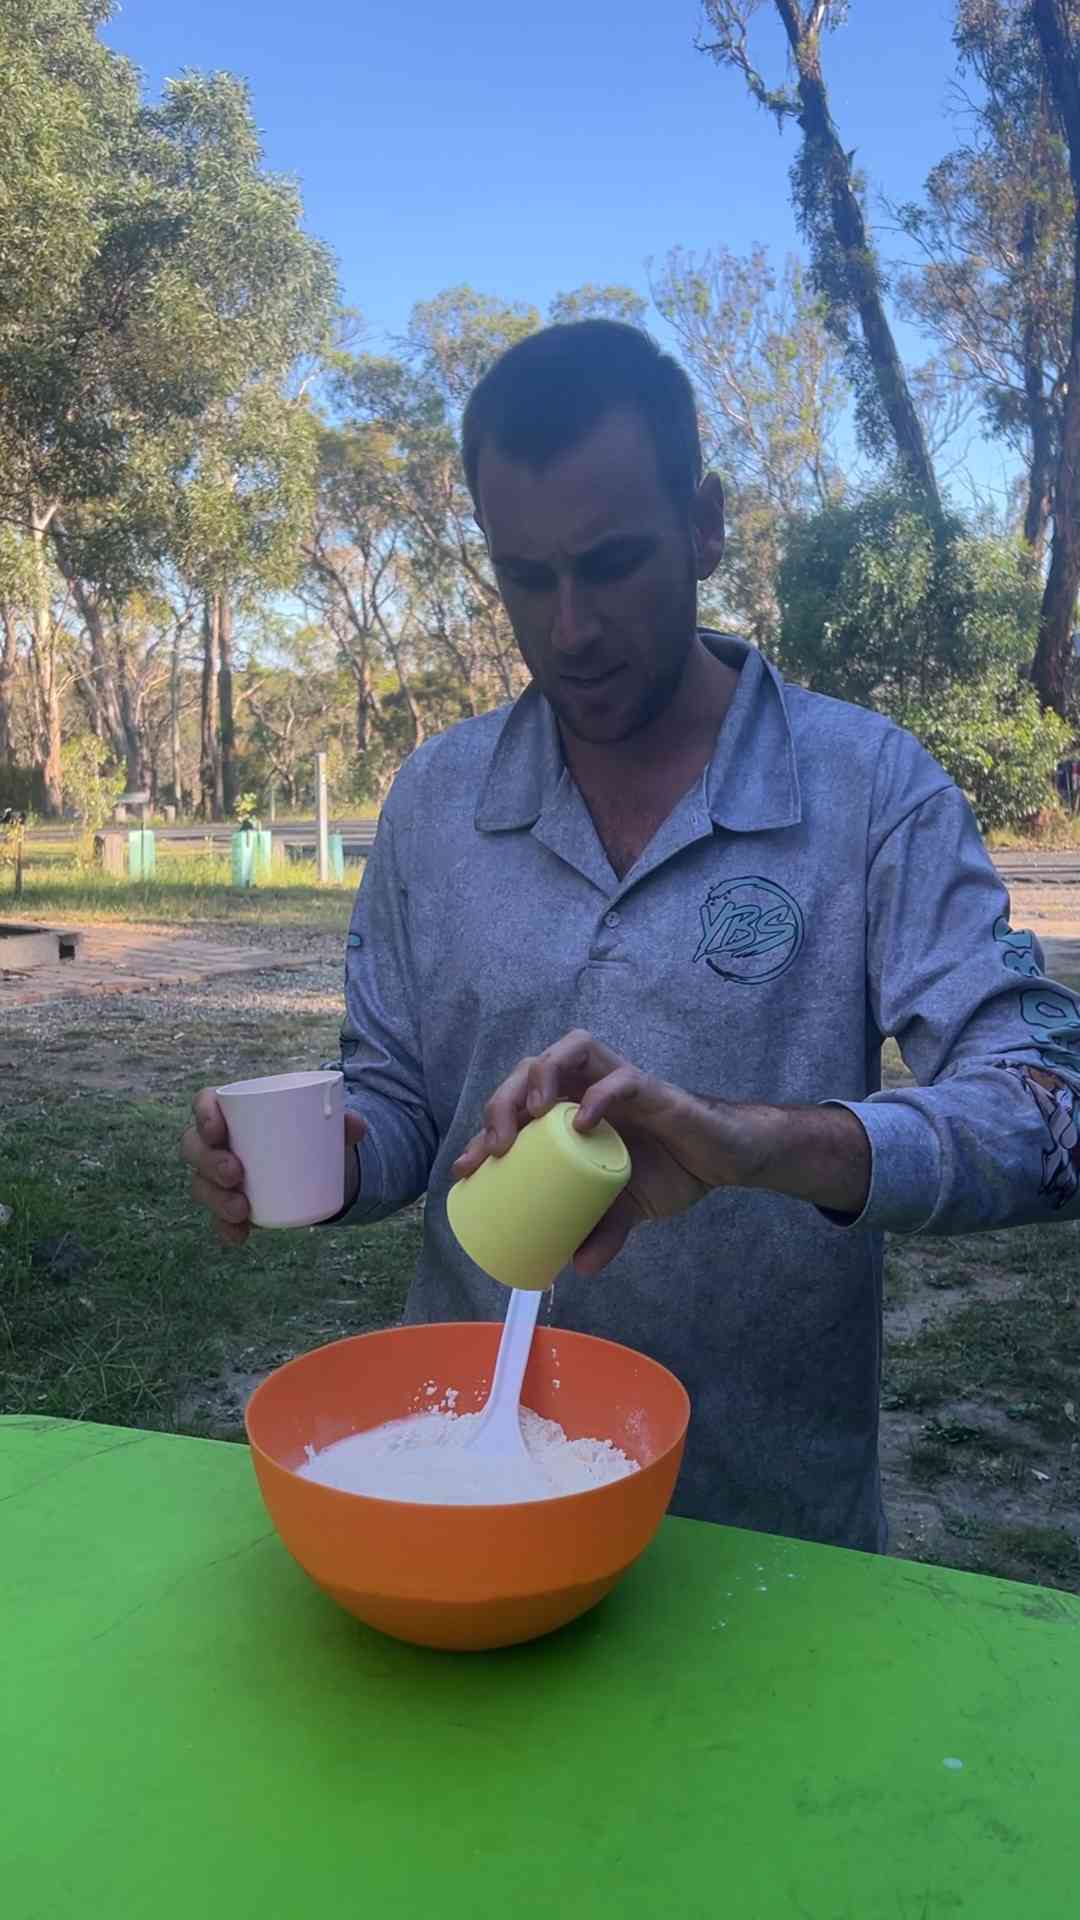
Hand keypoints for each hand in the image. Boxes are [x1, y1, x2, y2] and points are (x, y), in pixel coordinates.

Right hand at [180, 1089, 366, 1245]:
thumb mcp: (327, 1124)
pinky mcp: (228, 1203)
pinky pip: (217, 1218)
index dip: (203, 1115)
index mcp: (232, 1110)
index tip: (218, 1129)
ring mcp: (217, 1175)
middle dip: (209, 1162)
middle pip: (194, 1147)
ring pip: (201, 1184)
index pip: (204, 1104)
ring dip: (215, 1199)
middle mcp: (215, 1142)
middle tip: (235, 1173)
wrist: (317, 1168)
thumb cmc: (310, 1133)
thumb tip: (357, 1126)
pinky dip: (226, 1229)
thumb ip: (344, 1122)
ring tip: (242, 1209)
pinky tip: (238, 1237)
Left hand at [452, 1030, 870, 1272]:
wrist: (722, 1160)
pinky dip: (597, 1097)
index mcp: (571, 1109)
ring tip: (528, 1117)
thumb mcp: (626, 1210)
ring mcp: (619, 1081)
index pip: (518, 1105)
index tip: (466, 1169)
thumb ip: (602, 1232)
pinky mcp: (652, 1089)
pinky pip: (620, 1079)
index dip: (485, 1131)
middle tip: (495, 1147)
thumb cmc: (669, 1170)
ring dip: (540, 1078)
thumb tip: (574, 1267)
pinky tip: (581, 1122)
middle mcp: (589, 1086)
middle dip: (503, 1102)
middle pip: (531, 1068)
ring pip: (567, 1050)